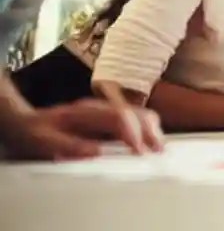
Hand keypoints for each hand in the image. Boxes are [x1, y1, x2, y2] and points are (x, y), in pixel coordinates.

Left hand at [0, 99, 163, 160]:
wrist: (29, 122)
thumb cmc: (37, 133)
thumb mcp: (45, 141)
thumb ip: (70, 146)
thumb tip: (97, 152)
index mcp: (84, 112)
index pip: (118, 117)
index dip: (133, 133)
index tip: (140, 152)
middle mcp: (100, 108)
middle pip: (136, 112)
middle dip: (150, 132)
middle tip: (157, 153)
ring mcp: (107, 110)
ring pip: (140, 114)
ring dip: (153, 131)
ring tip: (157, 151)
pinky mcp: (111, 118)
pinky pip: (137, 120)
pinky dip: (148, 131)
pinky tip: (150, 145)